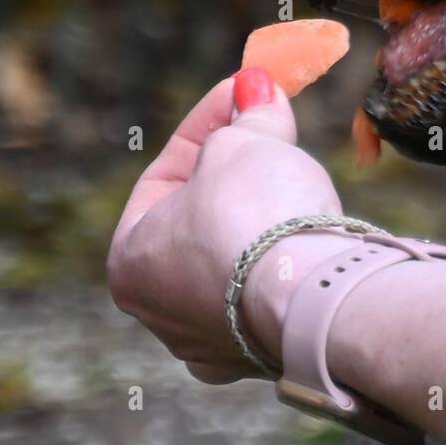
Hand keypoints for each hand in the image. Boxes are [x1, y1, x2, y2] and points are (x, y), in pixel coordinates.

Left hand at [108, 69, 354, 383]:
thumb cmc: (255, 216)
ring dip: (263, 213)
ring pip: (238, 258)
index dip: (206, 123)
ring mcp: (217, 342)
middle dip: (236, 167)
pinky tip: (313, 226)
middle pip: (200, 220)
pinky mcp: (271, 354)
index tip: (242, 92)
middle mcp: (163, 313)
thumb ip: (247, 117)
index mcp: (130, 263)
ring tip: (298, 172)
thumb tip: (257, 90)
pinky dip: (288, 254)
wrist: (315, 295)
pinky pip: (275, 288)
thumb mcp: (243, 142)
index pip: (162, 177)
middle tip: (268, 123)